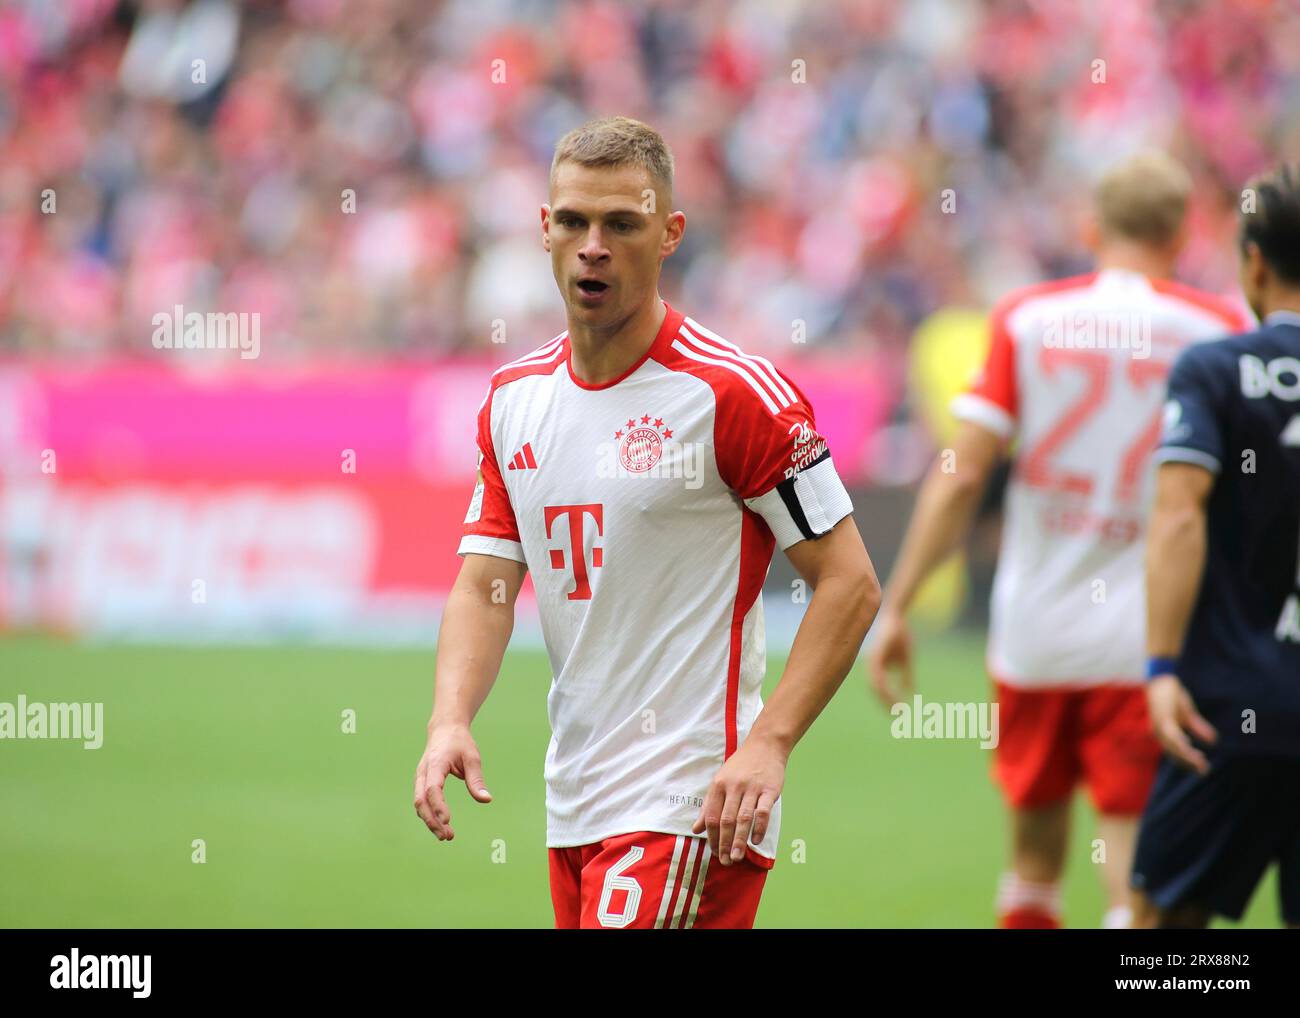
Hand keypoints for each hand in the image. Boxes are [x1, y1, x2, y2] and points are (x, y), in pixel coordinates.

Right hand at [413, 724, 491, 839]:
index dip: (438, 806)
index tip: (448, 821)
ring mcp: (420, 778)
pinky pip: (421, 801)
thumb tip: (486, 800)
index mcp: (435, 764)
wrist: (444, 729)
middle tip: (447, 836)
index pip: (433, 789)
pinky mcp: (422, 782)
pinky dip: (429, 815)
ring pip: (419, 803)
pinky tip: (440, 825)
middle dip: (432, 820)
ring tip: (446, 836)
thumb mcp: (472, 758)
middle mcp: (423, 772)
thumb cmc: (460, 743)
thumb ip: (476, 779)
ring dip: (430, 821)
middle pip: (421, 801)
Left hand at [692, 734, 784, 865]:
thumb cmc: (741, 766)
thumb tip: (696, 829)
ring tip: (736, 857)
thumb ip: (709, 806)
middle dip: (724, 843)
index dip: (712, 837)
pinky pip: (763, 812)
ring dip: (739, 840)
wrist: (765, 745)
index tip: (714, 852)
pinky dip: (759, 828)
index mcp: (719, 785)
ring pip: (743, 818)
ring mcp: (752, 788)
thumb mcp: (720, 781)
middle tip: (725, 861)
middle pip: (727, 820)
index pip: (712, 815)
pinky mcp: (770, 790)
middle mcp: (734, 786)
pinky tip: (755, 841)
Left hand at [868, 608, 913, 706]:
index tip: (899, 714)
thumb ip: (906, 676)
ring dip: (886, 698)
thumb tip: (910, 693)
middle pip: (876, 690)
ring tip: (897, 707)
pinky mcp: (875, 655)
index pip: (880, 690)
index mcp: (876, 668)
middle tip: (898, 716)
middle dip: (887, 704)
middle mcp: (871, 665)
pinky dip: (885, 686)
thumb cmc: (899, 636)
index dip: (888, 702)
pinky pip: (878, 675)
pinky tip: (894, 693)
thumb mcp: (906, 659)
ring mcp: (872, 660)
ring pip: (876, 685)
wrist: (896, 616)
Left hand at [1146, 674, 1216, 774]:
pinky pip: (1171, 732)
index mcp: (1165, 734)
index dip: (1188, 762)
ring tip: (1200, 761)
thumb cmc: (1172, 696)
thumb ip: (1198, 727)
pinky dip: (1179, 740)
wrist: (1162, 679)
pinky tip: (1188, 745)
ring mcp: (1160, 725)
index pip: (1176, 753)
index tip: (1202, 770)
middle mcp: (1160, 733)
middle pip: (1174, 753)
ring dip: (1186, 755)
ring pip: (1173, 745)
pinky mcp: (1163, 717)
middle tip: (1204, 771)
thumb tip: (1213, 741)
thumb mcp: (1187, 714)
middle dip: (1189, 762)